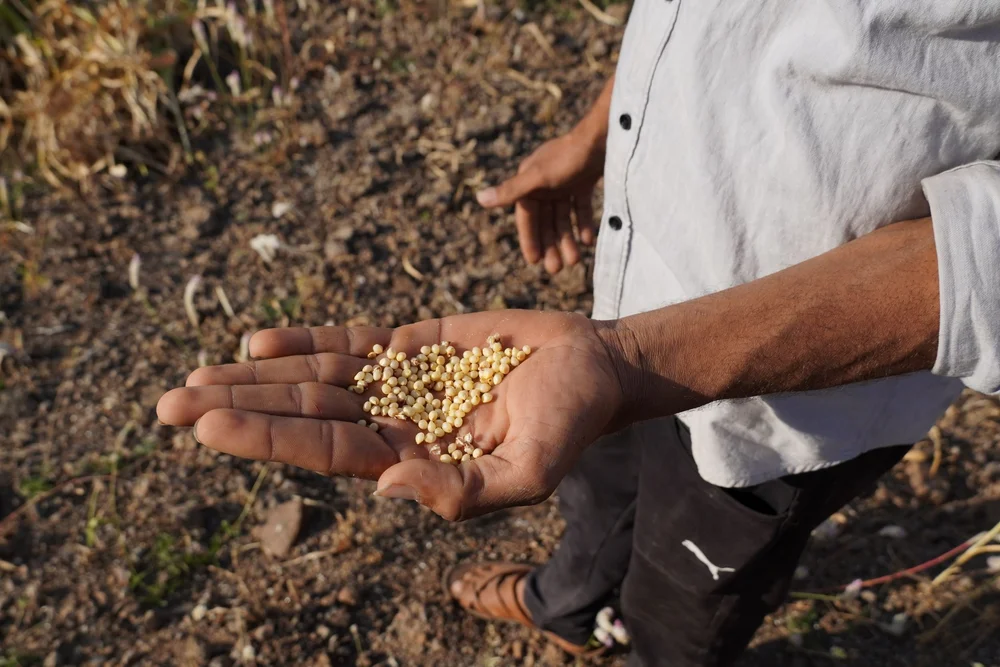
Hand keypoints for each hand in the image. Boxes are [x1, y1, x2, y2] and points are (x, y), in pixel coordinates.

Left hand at [156, 311, 626, 520]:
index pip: (325, 451)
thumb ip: (464, 493)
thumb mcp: (528, 473)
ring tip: (195, 374)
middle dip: (238, 409)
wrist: (594, 369)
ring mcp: (399, 380)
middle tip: (164, 405)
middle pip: (302, 415)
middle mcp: (393, 422)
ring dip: (257, 376)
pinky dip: (305, 340)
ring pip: (315, 377)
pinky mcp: (413, 342)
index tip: (204, 426)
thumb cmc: (569, 426)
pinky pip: (350, 341)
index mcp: (412, 460)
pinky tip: (258, 342)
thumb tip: (386, 488)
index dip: (265, 438)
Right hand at [477, 127, 604, 273]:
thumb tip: (480, 199)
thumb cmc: (568, 157)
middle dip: (551, 244)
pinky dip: (582, 223)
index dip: (529, 239)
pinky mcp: (583, 181)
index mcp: (529, 183)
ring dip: (567, 238)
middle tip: (557, 269)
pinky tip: (587, 241)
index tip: (534, 261)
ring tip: (575, 260)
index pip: (527, 217)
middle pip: (546, 221)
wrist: (604, 137)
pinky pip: (580, 208)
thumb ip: (511, 191)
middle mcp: (544, 184)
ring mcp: (564, 183)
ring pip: (563, 217)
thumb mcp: (538, 177)